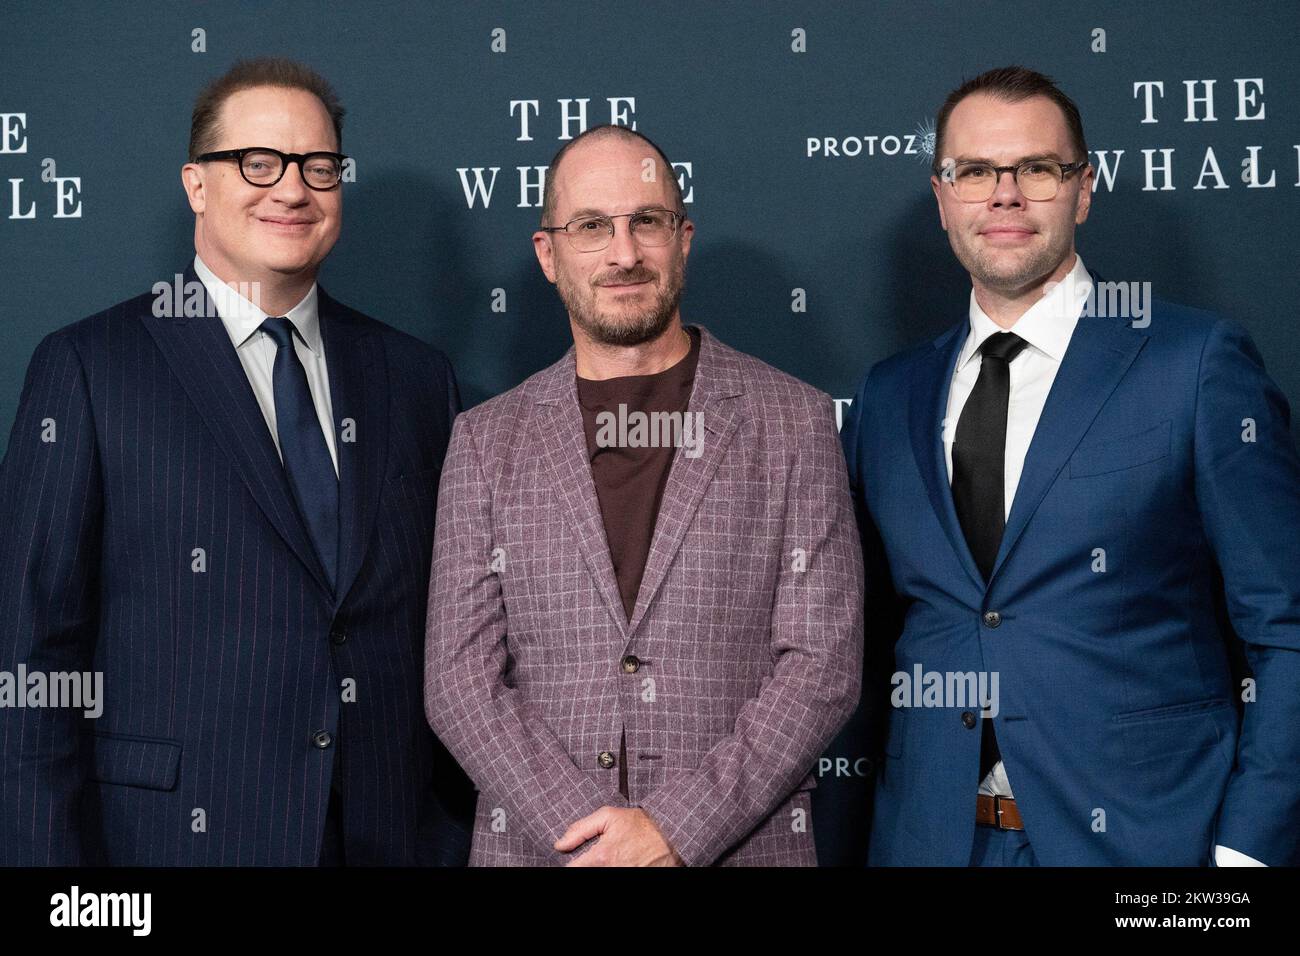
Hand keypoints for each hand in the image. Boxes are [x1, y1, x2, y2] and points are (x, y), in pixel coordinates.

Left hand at [555, 807, 682, 866]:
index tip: (572, 858)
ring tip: (611, 857)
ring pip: (598, 876)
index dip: (570, 863)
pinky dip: (611, 869)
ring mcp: (621, 877)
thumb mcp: (609, 816)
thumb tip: (560, 844)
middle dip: (586, 863)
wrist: (672, 837)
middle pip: (585, 873)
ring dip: (600, 867)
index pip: (572, 869)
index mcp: (601, 857)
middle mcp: (610, 872)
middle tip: (595, 856)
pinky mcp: (631, 880)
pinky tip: (619, 861)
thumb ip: (580, 829)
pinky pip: (613, 877)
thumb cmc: (643, 826)